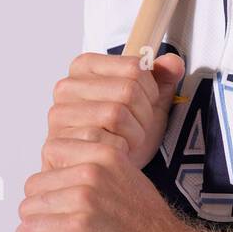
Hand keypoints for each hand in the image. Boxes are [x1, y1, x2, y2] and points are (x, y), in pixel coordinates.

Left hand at [15, 138, 193, 231]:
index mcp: (105, 154)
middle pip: (35, 184)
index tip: (60, 197)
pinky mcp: (75, 227)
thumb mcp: (128, 180)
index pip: (51, 150)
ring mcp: (83, 198)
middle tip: (55, 227)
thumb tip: (68, 171)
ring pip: (28, 209)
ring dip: (34, 228)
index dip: (52, 176)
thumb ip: (102, 169)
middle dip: (40, 207)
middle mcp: (92, 170)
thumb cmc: (149, 229)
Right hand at [42, 50, 185, 171]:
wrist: (110, 168)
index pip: (134, 67)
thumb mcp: (149, 100)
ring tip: (128, 140)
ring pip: (116, 114)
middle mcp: (67, 86)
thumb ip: (163, 76)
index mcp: (86, 66)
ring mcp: (59, 114)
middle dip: (144, 114)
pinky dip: (121, 150)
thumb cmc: (126, 131)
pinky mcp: (59, 142)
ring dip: (134, 134)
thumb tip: (173, 63)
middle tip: (138, 127)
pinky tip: (116, 152)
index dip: (151, 90)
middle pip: (127, 90)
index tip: (145, 103)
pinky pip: (104, 141)